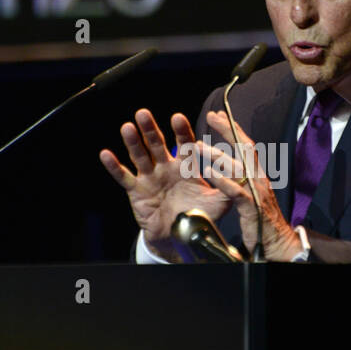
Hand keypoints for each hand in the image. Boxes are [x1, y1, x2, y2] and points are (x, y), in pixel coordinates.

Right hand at [100, 108, 230, 259]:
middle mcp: (166, 167)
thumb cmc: (198, 214)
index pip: (184, 144)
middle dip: (151, 129)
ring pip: (139, 156)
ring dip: (133, 141)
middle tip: (145, 113)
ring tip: (127, 127)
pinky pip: (124, 177)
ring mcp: (149, 177)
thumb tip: (245, 174)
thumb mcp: (218, 201)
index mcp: (185, 166)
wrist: (179, 235)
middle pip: (157, 144)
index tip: (178, 118)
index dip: (181, 131)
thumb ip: (230, 187)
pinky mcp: (136, 191)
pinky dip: (114, 166)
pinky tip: (106, 154)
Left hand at [202, 110, 302, 261]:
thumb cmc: (263, 222)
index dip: (234, 129)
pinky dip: (222, 180)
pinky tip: (209, 172)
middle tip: (212, 117)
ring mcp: (257, 192)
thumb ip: (246, 180)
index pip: (247, 146)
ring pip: (237, 166)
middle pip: (245, 148)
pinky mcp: (252, 207)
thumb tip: (233, 166)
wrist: (278, 244)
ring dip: (216, 154)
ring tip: (198, 145)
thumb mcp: (254, 195)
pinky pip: (235, 190)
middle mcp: (260, 179)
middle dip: (228, 130)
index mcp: (259, 175)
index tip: (220, 115)